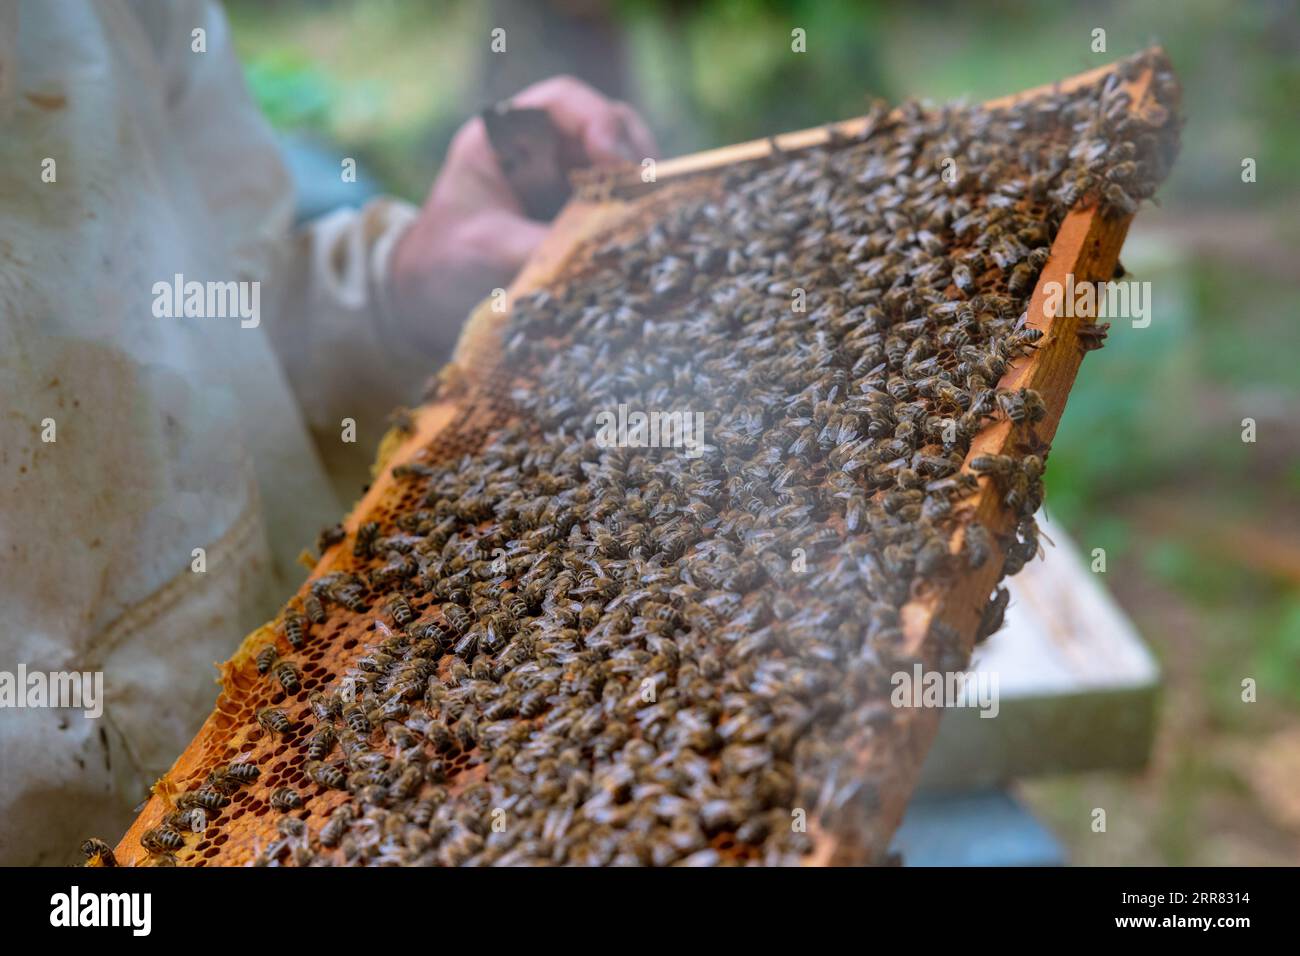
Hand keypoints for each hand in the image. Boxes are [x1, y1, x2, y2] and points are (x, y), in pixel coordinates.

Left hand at [389, 75, 657, 355]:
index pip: (565, 103)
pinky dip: (635, 225)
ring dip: (641, 197)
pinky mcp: (579, 223)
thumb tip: (607, 256)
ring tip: (654, 227)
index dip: (600, 123)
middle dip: (635, 161)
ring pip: (622, 172)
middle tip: (652, 201)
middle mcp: (542, 153)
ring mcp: (564, 186)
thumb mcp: (488, 255)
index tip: (616, 162)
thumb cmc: (441, 268)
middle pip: (608, 132)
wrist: (423, 308)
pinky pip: (619, 212)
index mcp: (505, 138)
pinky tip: (644, 248)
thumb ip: (544, 249)